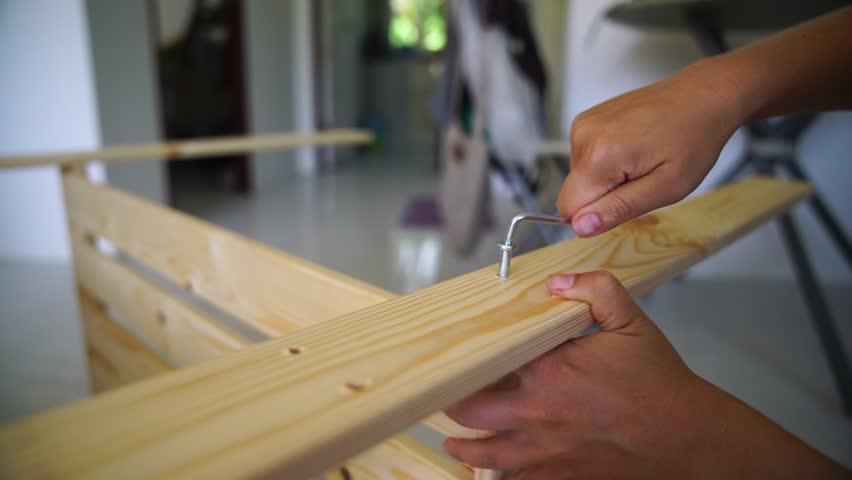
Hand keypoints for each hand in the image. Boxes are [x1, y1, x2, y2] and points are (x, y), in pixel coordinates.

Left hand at [443, 271, 703, 478]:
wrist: (686, 437)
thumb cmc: (659, 383)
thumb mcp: (632, 322)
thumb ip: (595, 291)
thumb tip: (558, 281)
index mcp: (548, 371)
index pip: (486, 359)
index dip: (468, 355)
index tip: (458, 351)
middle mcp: (536, 413)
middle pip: (469, 411)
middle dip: (455, 402)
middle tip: (450, 394)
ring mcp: (543, 450)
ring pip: (483, 454)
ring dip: (465, 446)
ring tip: (456, 442)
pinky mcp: (559, 476)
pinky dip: (498, 477)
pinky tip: (492, 471)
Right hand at [557, 62, 742, 236]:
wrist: (702, 96)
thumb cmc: (693, 139)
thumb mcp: (665, 188)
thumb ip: (618, 209)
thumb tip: (581, 227)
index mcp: (599, 155)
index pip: (568, 207)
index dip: (598, 214)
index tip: (629, 197)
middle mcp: (584, 135)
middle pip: (575, 192)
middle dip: (605, 195)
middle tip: (642, 177)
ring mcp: (583, 124)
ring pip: (580, 177)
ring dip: (608, 178)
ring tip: (641, 159)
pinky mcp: (586, 120)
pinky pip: (585, 159)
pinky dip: (607, 161)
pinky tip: (633, 147)